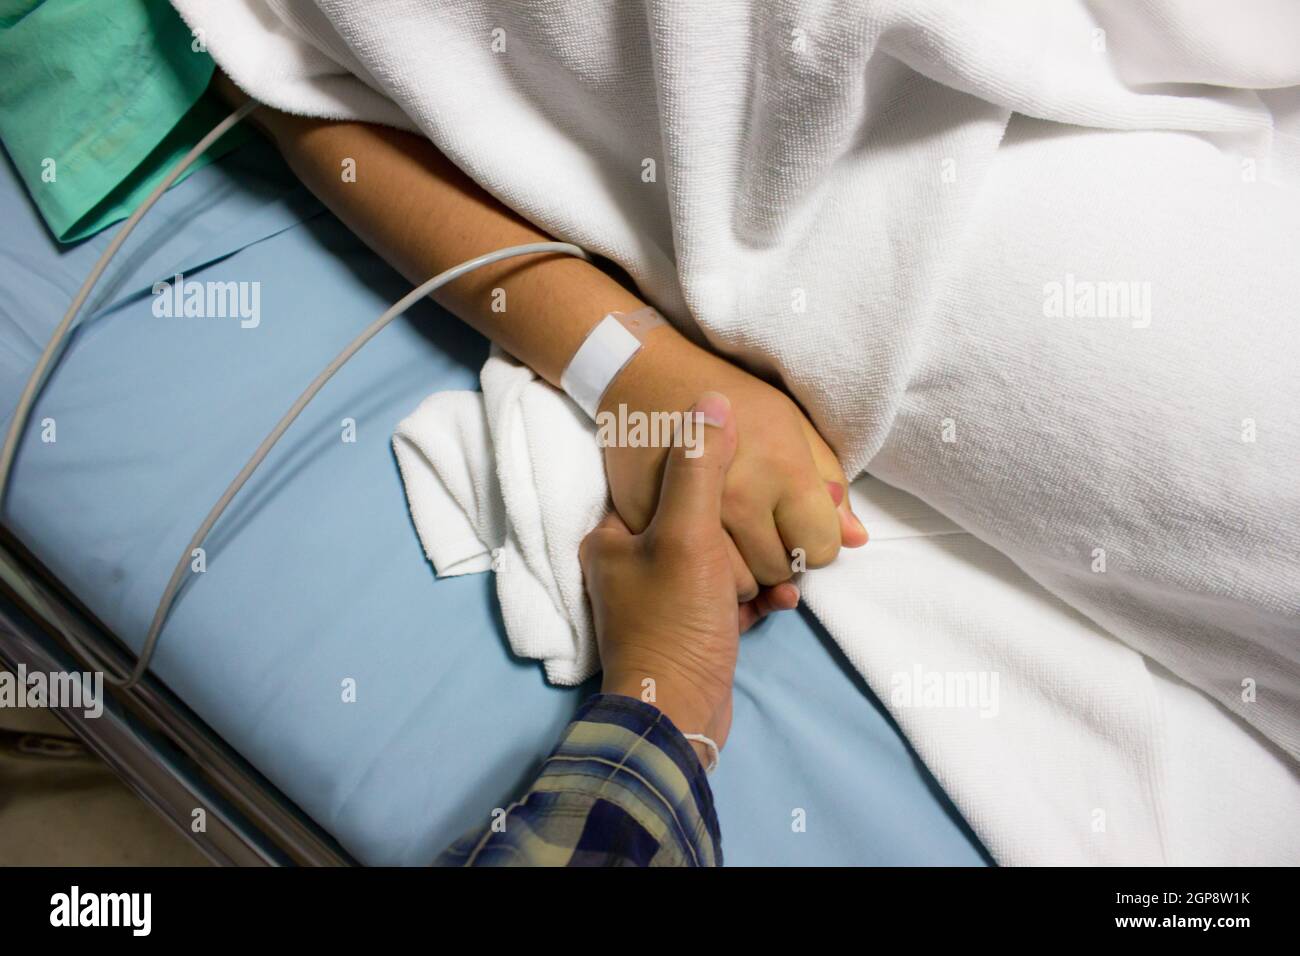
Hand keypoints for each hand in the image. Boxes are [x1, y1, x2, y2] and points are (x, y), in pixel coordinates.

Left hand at [580, 392, 799, 758]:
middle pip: (700, 521)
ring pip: (723, 559)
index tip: (755, 463)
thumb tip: (712, 401)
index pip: (661, 480)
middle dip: (751, 523)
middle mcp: (631, 563)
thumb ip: (700, 468)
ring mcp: (662, 598)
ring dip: (762, 562)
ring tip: (794, 565)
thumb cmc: (672, 619)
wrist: (677, 715)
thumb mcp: (688, 534)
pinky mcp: (692, 628)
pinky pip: (731, 595)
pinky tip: (785, 598)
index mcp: (613, 535)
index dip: (712, 469)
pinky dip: (759, 596)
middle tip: (789, 518)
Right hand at [600, 329, 866, 597]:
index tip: (800, 523)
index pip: (822, 549)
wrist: (648, 376)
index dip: (817, 541)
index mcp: (782, 470)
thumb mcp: (794, 425)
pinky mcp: (652, 525)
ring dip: (744, 568)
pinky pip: (691, 573)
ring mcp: (691, 515)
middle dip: (781, 556)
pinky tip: (705, 538)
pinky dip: (703, 566)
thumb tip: (855, 539)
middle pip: (780, 570)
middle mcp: (739, 499)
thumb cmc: (733, 397)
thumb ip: (829, 482)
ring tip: (736, 534)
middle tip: (765, 526)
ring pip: (739, 583)